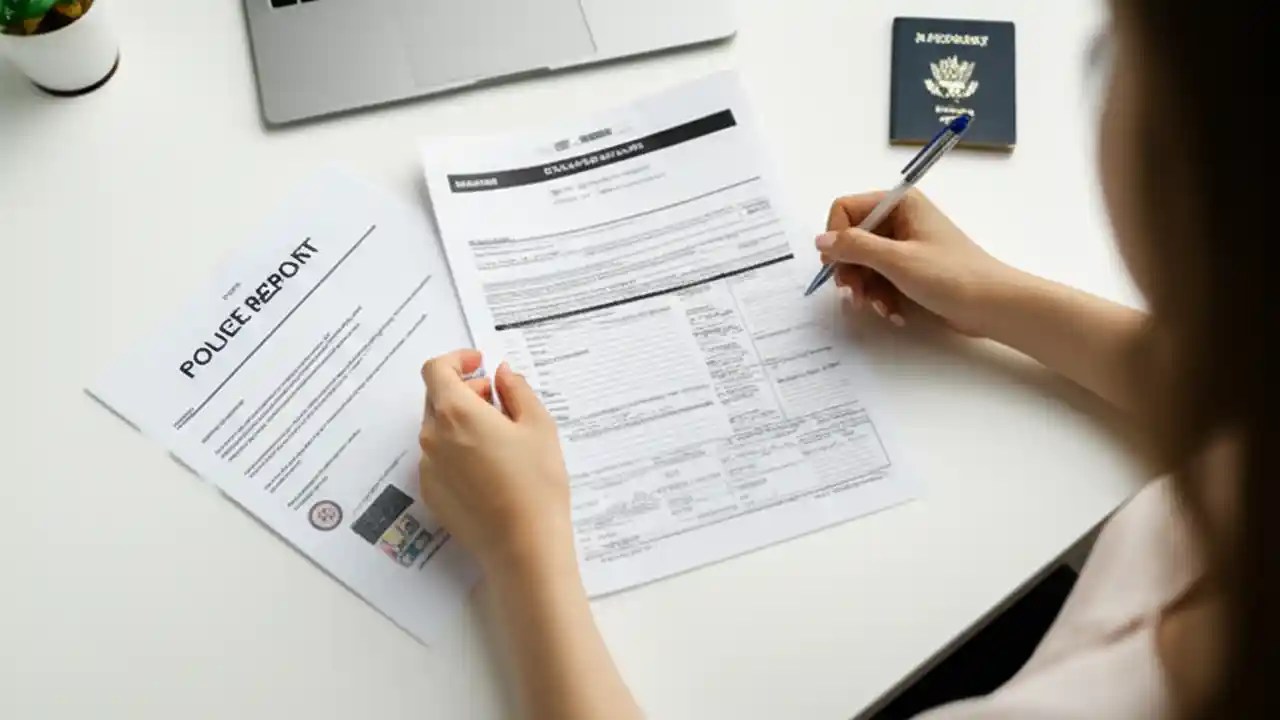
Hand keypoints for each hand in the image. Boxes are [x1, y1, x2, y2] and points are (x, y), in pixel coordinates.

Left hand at [418, 350, 576, 578]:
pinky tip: (489, 469)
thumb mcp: (538, 426)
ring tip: (499, 439)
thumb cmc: (536, 482)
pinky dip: (458, 450)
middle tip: (500, 403)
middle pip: (436, 398)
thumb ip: (517, 390)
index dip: (457, 360)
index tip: (480, 364)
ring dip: (462, 422)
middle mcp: (432, 437)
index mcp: (455, 413)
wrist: (523, 546)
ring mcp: (427, 467)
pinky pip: (438, 458)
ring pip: (438, 429)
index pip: (436, 369)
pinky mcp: (431, 493)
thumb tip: (502, 374)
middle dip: (465, 391)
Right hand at [819, 189, 1021, 335]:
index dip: (836, 237)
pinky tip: (894, 313)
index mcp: (899, 203)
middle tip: (853, 294)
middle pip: (852, 239)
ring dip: (866, 289)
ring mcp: (906, 246)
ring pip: (864, 264)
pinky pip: (881, 280)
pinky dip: (882, 298)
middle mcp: (900, 220)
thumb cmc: (949, 275)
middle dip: (850, 270)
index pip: (846, 209)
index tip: (836, 265)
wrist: (993, 305)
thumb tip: (821, 241)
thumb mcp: (896, 260)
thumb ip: (854, 247)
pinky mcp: (912, 270)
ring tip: (878, 308)